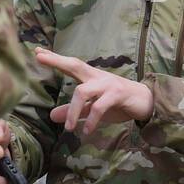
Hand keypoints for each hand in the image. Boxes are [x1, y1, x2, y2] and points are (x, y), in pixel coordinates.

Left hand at [35, 48, 151, 133]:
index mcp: (91, 77)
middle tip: (39, 57)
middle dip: (57, 61)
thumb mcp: (93, 109)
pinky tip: (85, 131)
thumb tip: (52, 116)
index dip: (54, 59)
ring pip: (82, 92)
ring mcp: (107, 84)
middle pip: (74, 65)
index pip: (70, 65)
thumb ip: (75, 111)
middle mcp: (97, 77)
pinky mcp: (117, 94)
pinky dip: (91, 120)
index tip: (37, 51)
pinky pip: (99, 106)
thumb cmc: (118, 103)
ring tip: (68, 128)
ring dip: (73, 111)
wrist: (147, 103)